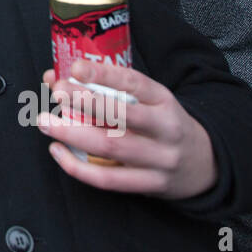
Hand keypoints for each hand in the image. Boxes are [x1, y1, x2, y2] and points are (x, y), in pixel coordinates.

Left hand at [37, 59, 216, 199]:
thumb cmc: (163, 125)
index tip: (76, 67)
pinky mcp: (150, 184)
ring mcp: (160, 159)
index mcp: (165, 101)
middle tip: (57, 92)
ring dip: (72, 133)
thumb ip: (109, 91)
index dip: (104, 74)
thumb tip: (56, 78)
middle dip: (84, 102)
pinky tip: (58, 151)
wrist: (205, 164)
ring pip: (110, 147)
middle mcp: (165, 129)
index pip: (135, 83)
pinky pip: (108, 179)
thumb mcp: (150, 102)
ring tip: (45, 121)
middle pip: (121, 116)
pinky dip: (77, 167)